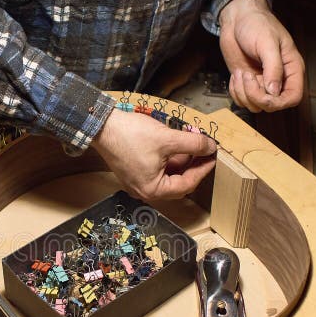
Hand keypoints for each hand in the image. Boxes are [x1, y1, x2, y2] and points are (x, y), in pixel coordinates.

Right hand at [91, 109, 215, 199]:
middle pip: (178, 182)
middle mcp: (145, 191)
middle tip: (204, 149)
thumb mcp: (168, 139)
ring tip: (189, 141)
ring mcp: (138, 182)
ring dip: (181, 160)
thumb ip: (193, 144)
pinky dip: (169, 159)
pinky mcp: (134, 172)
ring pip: (168, 175)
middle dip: (193, 164)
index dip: (203, 169)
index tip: (212, 155)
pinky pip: (158, 170)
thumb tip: (210, 147)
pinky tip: (175, 144)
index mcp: (153, 189)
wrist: (102, 126)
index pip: (187, 184)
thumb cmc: (130, 135)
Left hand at [219, 0, 304, 112]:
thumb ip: (273, 68)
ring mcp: (261, 82)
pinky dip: (235, 92)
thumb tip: (273, 92)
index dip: (279, 103)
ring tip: (241, 73)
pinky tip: (236, 76)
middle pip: (271, 105)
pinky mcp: (247, 83)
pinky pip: (242, 100)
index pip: (293, 98)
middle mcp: (278, 79)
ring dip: (243, 93)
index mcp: (291, 69)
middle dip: (255, 96)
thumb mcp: (268, 43)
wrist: (237, 19)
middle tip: (247, 76)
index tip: (264, 95)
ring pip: (255, 106)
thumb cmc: (257, 24)